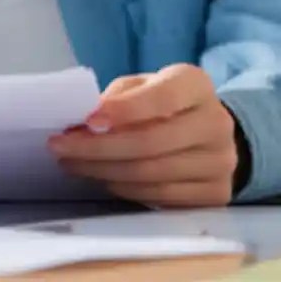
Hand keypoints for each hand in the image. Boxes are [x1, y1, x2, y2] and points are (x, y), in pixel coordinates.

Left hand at [49, 64, 238, 207]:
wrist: (207, 134)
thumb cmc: (162, 104)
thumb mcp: (141, 86)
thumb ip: (116, 98)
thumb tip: (83, 122)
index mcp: (196, 85)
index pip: (162, 98)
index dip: (123, 110)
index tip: (87, 121)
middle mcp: (216, 123)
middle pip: (151, 143)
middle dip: (97, 148)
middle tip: (59, 147)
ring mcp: (221, 162)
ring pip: (151, 174)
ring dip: (102, 171)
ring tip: (71, 164)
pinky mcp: (216, 193)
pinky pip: (159, 195)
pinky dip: (123, 188)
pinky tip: (102, 177)